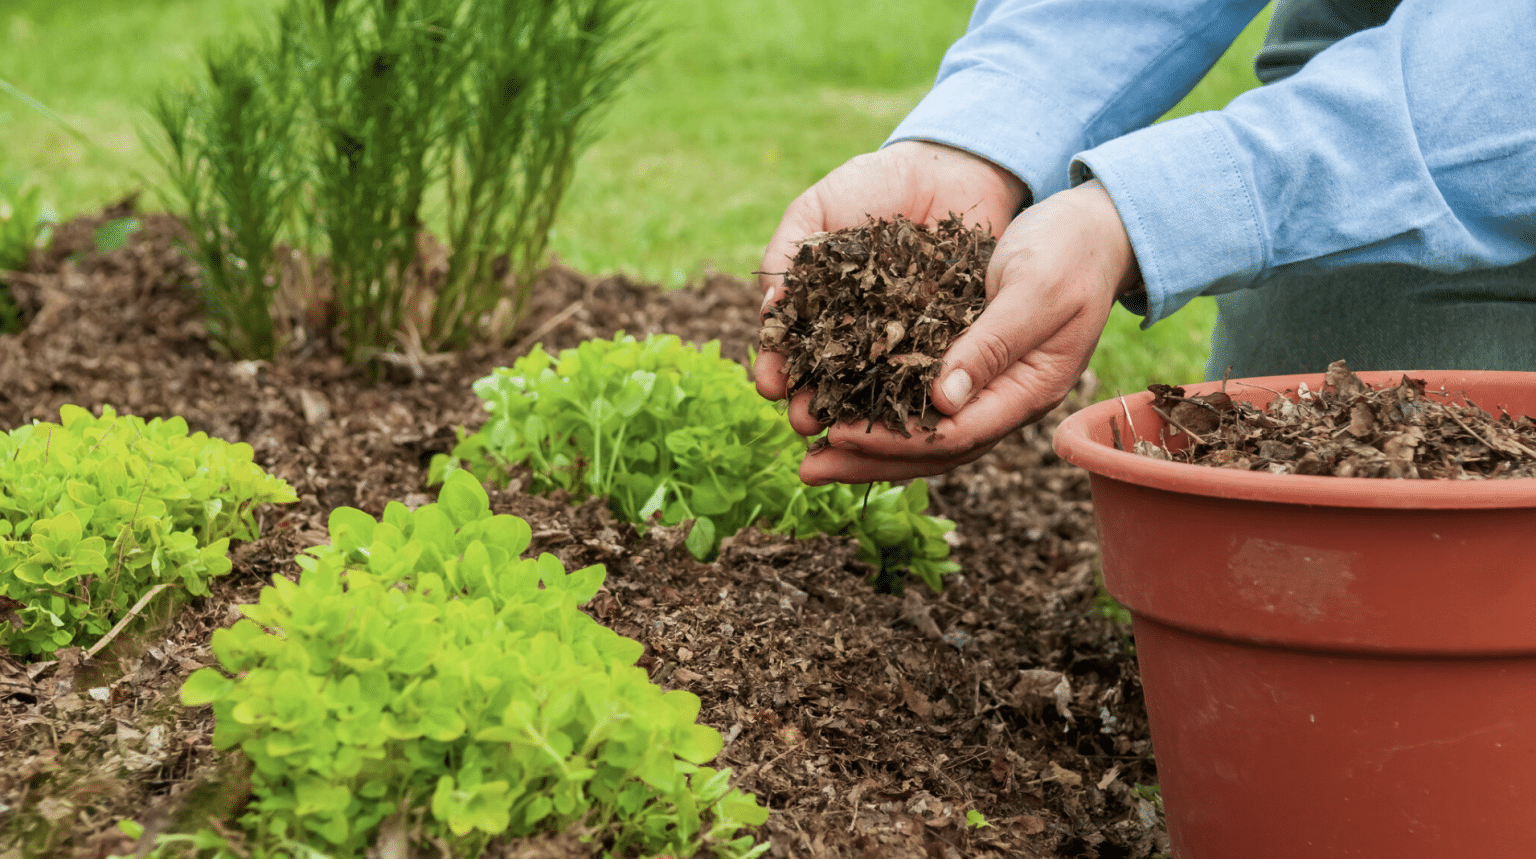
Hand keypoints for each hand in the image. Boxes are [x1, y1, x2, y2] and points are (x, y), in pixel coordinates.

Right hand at [754, 141, 1027, 402]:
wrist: (946, 167)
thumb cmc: (873, 184)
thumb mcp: (817, 209)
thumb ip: (787, 255)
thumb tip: (769, 309)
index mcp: (820, 307)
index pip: (791, 346)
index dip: (777, 367)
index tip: (769, 385)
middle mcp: (859, 332)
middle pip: (830, 377)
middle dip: (813, 402)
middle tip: (804, 422)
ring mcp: (904, 338)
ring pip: (877, 384)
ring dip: (858, 411)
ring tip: (843, 430)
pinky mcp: (949, 336)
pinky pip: (930, 366)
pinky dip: (917, 388)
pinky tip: (904, 408)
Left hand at [782, 178, 1142, 484]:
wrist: (1096, 228)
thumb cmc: (1070, 250)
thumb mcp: (1033, 289)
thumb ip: (992, 344)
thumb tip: (941, 401)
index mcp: (1028, 389)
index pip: (954, 435)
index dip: (894, 441)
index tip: (838, 434)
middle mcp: (1006, 399)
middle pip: (933, 450)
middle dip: (869, 461)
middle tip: (808, 469)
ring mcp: (989, 385)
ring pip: (924, 432)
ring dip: (868, 447)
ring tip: (812, 454)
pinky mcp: (971, 363)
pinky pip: (920, 401)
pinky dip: (880, 409)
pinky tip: (840, 406)